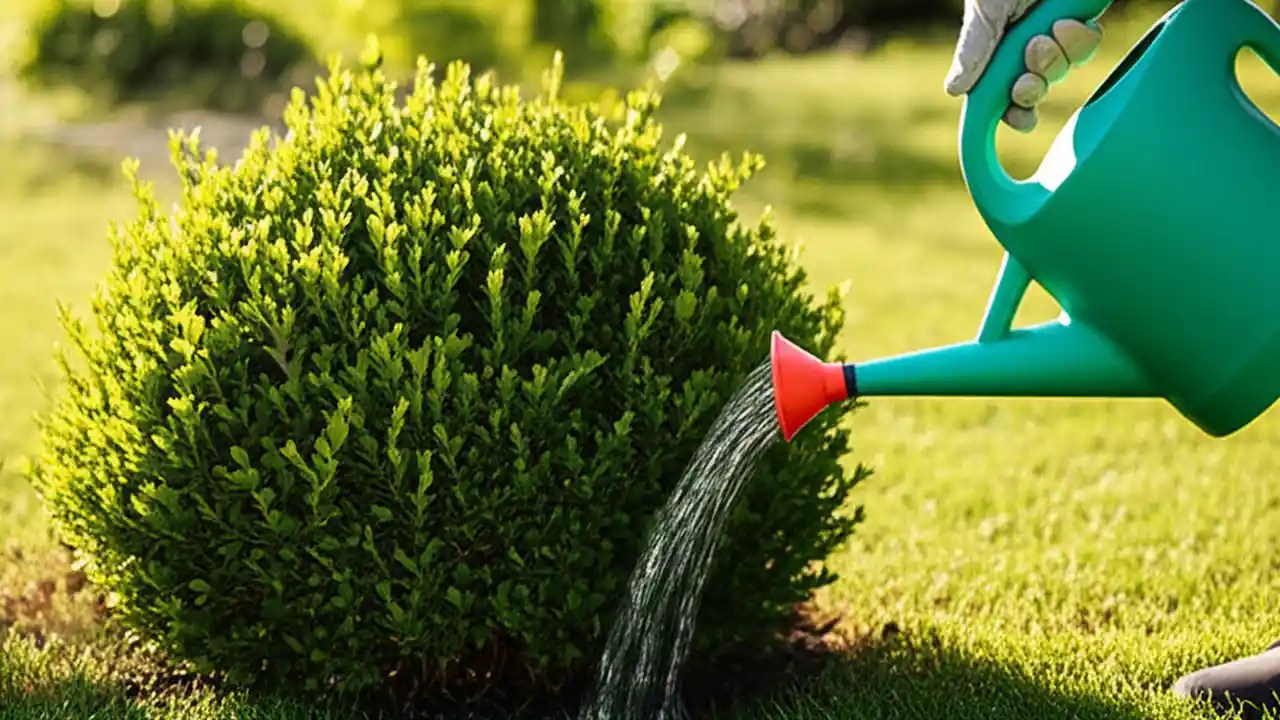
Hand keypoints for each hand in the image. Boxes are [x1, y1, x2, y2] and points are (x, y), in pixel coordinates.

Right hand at [944, 0, 1104, 132]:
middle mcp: (1025, 44)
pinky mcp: (1083, 20)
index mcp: (996, 46)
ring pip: (1061, 71)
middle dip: (1031, 90)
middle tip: (1026, 82)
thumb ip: (972, 51)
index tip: (1018, 118)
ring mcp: (1056, 33)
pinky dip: (1078, 40)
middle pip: (1034, 90)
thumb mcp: (984, 12)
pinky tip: (1067, 22)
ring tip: (1044, 36)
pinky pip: (1086, 48)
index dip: (1011, 111)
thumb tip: (954, 90)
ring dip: (1053, 61)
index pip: (1002, 92)